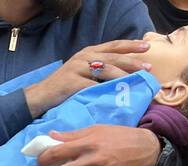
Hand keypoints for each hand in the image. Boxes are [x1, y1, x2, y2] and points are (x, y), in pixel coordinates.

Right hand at [23, 40, 151, 117]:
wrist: (40, 97)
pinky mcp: (71, 82)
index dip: (131, 46)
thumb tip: (123, 73)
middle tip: (148, 67)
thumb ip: (98, 70)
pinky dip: (105, 89)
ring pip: (105, 69)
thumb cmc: (63, 88)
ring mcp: (77, 68)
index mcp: (88, 52)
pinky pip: (92, 85)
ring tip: (136, 80)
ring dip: (123, 75)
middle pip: (113, 57)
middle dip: (132, 61)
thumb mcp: (82, 73)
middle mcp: (83, 57)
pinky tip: (115, 93)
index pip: (113, 46)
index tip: (147, 47)